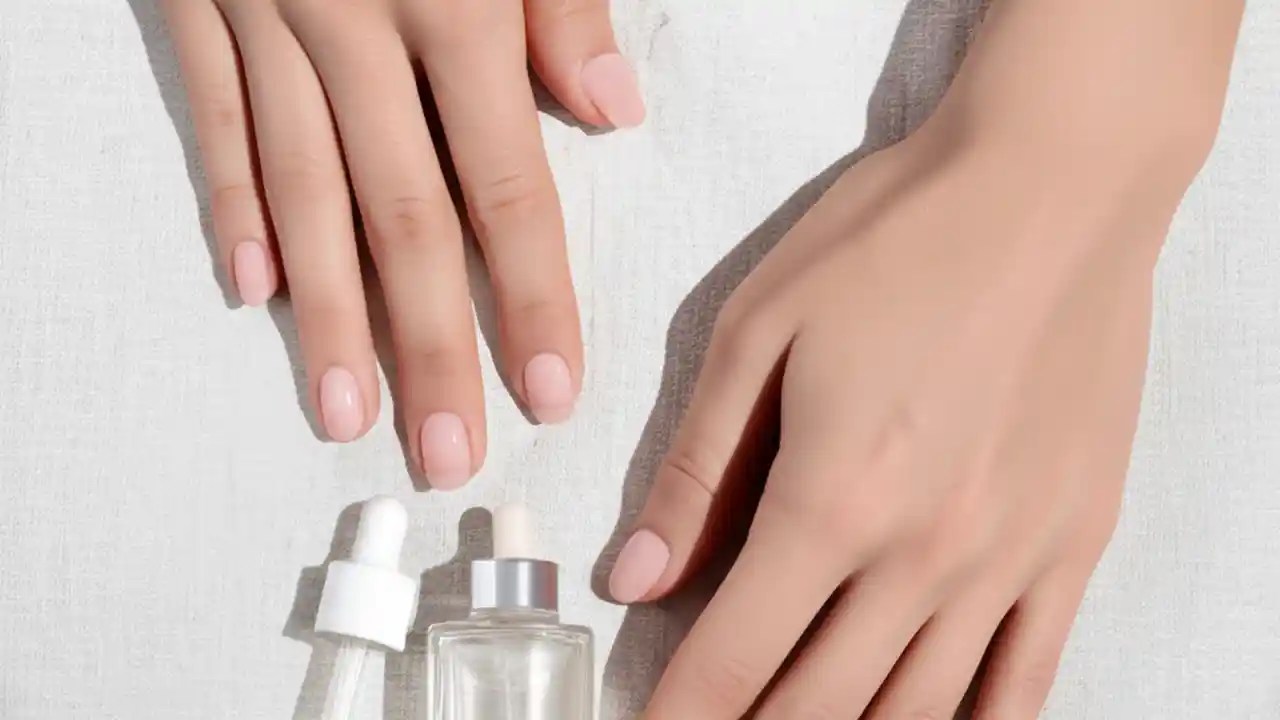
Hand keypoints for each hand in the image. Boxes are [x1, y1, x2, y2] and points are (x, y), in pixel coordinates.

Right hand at [163, 0, 643, 485]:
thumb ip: (564, 4)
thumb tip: (615, 107)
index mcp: (459, 4)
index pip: (508, 184)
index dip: (532, 296)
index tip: (550, 394)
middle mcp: (358, 25)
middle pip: (403, 219)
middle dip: (429, 348)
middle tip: (447, 454)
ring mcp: (270, 17)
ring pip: (304, 192)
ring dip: (330, 315)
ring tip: (349, 416)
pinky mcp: (200, 0)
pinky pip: (217, 118)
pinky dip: (235, 207)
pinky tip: (258, 294)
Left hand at [606, 124, 1206, 716]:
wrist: (1053, 183)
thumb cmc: (896, 239)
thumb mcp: (757, 332)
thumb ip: (696, 469)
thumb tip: (639, 579)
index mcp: (830, 499)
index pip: (732, 657)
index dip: (681, 714)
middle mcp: (923, 553)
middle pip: (818, 703)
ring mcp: (1011, 558)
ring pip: (917, 711)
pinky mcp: (1076, 542)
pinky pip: (1027, 680)